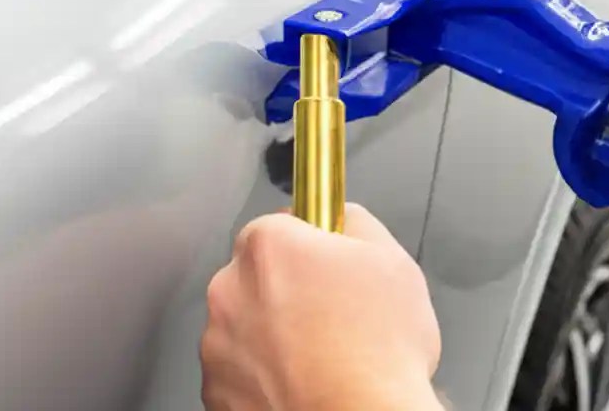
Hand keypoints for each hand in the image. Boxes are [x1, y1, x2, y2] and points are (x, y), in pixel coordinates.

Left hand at [200, 204, 442, 410]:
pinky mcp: (217, 392)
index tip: (328, 263)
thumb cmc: (378, 351)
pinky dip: (264, 376)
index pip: (279, 225)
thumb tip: (342, 217)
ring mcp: (217, 346)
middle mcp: (229, 291)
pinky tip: (301, 381)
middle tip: (332, 314)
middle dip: (288, 290)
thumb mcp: (392, 259)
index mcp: (268, 248)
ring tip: (320, 356)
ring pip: (245, 325)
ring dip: (272, 335)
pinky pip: (239, 371)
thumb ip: (355, 221)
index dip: (309, 244)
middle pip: (257, 276)